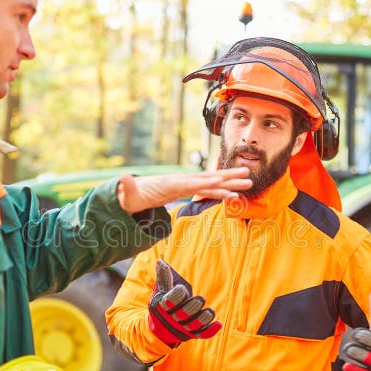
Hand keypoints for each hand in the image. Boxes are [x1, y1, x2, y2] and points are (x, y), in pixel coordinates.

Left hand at [116, 167, 250, 214]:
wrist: (131, 192)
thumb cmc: (130, 197)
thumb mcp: (126, 195)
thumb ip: (127, 187)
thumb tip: (122, 177)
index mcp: (170, 184)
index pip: (191, 183)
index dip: (205, 182)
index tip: (220, 179)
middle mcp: (181, 181)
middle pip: (207, 179)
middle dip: (227, 177)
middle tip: (247, 174)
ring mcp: (185, 185)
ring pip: (212, 183)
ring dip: (230, 183)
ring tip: (248, 182)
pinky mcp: (187, 190)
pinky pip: (208, 191)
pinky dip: (221, 192)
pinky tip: (233, 195)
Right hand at [148, 259, 221, 346]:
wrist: (160, 328)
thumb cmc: (163, 304)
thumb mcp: (160, 291)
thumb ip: (163, 277)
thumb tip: (160, 261)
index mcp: (163, 306)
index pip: (169, 301)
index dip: (177, 295)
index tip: (182, 288)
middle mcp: (173, 319)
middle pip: (183, 315)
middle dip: (192, 307)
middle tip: (200, 299)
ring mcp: (183, 328)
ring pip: (194, 326)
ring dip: (203, 319)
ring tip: (210, 312)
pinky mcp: (192, 334)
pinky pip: (202, 334)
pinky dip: (210, 331)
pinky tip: (218, 324)